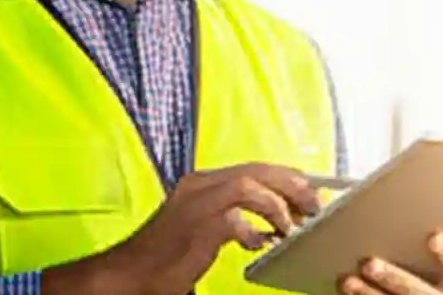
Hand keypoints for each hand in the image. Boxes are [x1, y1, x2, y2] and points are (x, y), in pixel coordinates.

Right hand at [42, 163, 322, 294]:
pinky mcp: (195, 225)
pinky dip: (254, 231)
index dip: (288, 179)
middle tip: (314, 206)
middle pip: (258, 170)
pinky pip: (235, 218)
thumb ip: (237, 215)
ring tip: (292, 227)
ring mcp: (196, 202)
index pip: (256, 168)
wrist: (127, 275)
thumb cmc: (167, 256)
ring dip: (278, 205)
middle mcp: (200, 184)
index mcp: (204, 182)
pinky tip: (258, 245)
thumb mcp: (206, 226)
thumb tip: (279, 219)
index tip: (311, 194)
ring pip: (250, 185)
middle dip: (292, 185)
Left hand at [337, 231, 442, 294]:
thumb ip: (424, 252)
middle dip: (393, 278)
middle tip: (370, 263)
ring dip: (368, 294)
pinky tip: (345, 293)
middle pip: (418, 291)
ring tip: (348, 281)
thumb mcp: (440, 275)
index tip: (432, 237)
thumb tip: (388, 217)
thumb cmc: (427, 284)